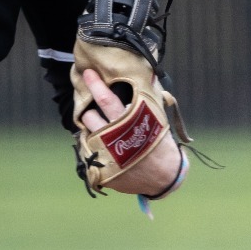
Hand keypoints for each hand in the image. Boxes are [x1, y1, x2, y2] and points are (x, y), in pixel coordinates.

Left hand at [80, 68, 183, 196]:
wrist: (164, 177)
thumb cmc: (160, 143)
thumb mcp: (157, 118)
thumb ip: (149, 97)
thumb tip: (149, 72)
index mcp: (128, 122)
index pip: (107, 99)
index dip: (95, 85)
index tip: (87, 73)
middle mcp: (114, 138)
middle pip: (89, 116)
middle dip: (87, 109)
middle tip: (92, 107)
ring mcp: (105, 155)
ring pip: (86, 134)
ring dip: (89, 128)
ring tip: (98, 127)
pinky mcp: (101, 170)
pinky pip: (87, 153)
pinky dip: (91, 147)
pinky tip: (101, 146)